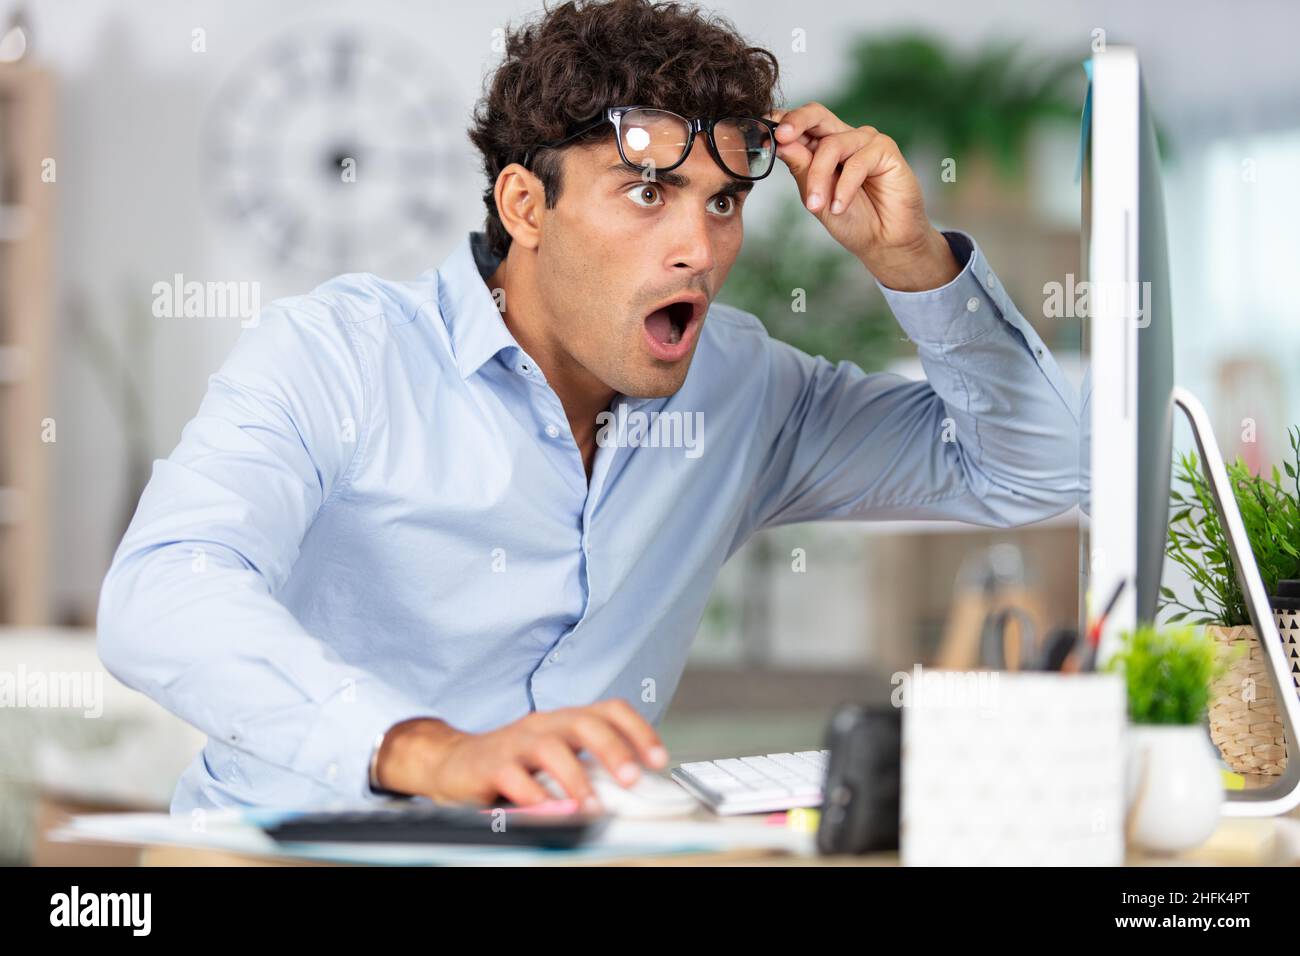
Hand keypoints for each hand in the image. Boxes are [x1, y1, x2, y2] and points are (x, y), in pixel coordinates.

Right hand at [373, 699, 668, 809]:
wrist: (452, 762)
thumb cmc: (514, 763)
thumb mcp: (556, 759)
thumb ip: (588, 768)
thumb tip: (634, 789)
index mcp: (566, 719)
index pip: (610, 710)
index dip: (639, 732)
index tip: (659, 760)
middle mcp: (544, 724)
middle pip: (585, 723)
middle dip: (614, 750)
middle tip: (632, 779)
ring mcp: (517, 742)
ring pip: (550, 748)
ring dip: (576, 779)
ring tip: (591, 807)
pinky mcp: (491, 765)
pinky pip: (515, 779)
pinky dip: (535, 798)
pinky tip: (550, 812)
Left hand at [764, 101, 960, 291]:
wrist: (882, 242)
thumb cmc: (850, 219)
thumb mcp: (815, 197)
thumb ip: (801, 168)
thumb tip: (780, 143)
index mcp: (821, 146)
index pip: (799, 125)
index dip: (780, 123)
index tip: (759, 132)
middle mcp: (843, 137)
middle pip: (816, 114)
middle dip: (795, 122)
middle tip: (780, 137)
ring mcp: (865, 141)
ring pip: (832, 145)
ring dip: (819, 178)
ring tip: (815, 206)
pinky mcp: (885, 149)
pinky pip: (858, 161)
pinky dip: (844, 187)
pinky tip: (839, 206)